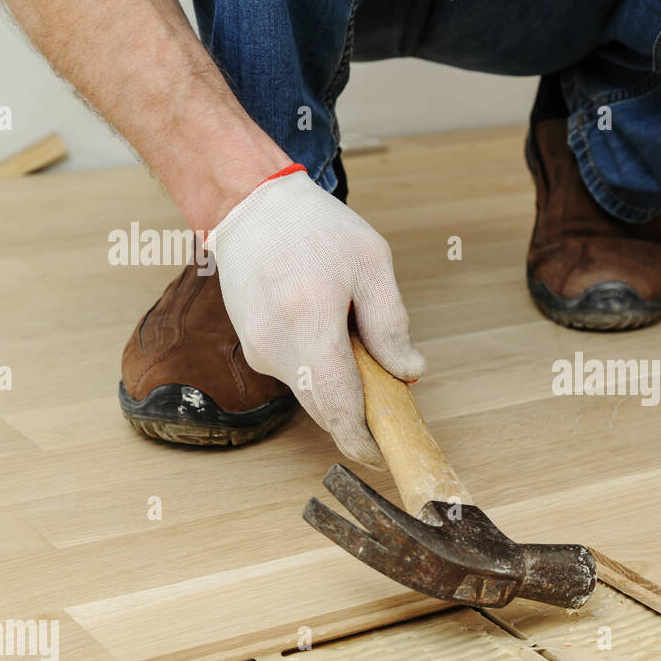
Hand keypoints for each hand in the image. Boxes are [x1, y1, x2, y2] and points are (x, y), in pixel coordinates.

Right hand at [206, 166, 425, 465]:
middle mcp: (275, 344)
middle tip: (391, 390)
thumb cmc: (317, 230)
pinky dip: (321, 370)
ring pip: (311, 394)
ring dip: (341, 386)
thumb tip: (409, 373)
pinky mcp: (252, 349)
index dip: (362, 438)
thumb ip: (391, 323)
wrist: (251, 208)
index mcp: (309, 320)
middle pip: (324, 408)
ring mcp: (258, 350)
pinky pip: (297, 376)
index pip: (337, 404)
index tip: (384, 453)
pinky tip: (330, 333)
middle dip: (359, 413)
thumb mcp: (371, 263)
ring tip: (356, 339)